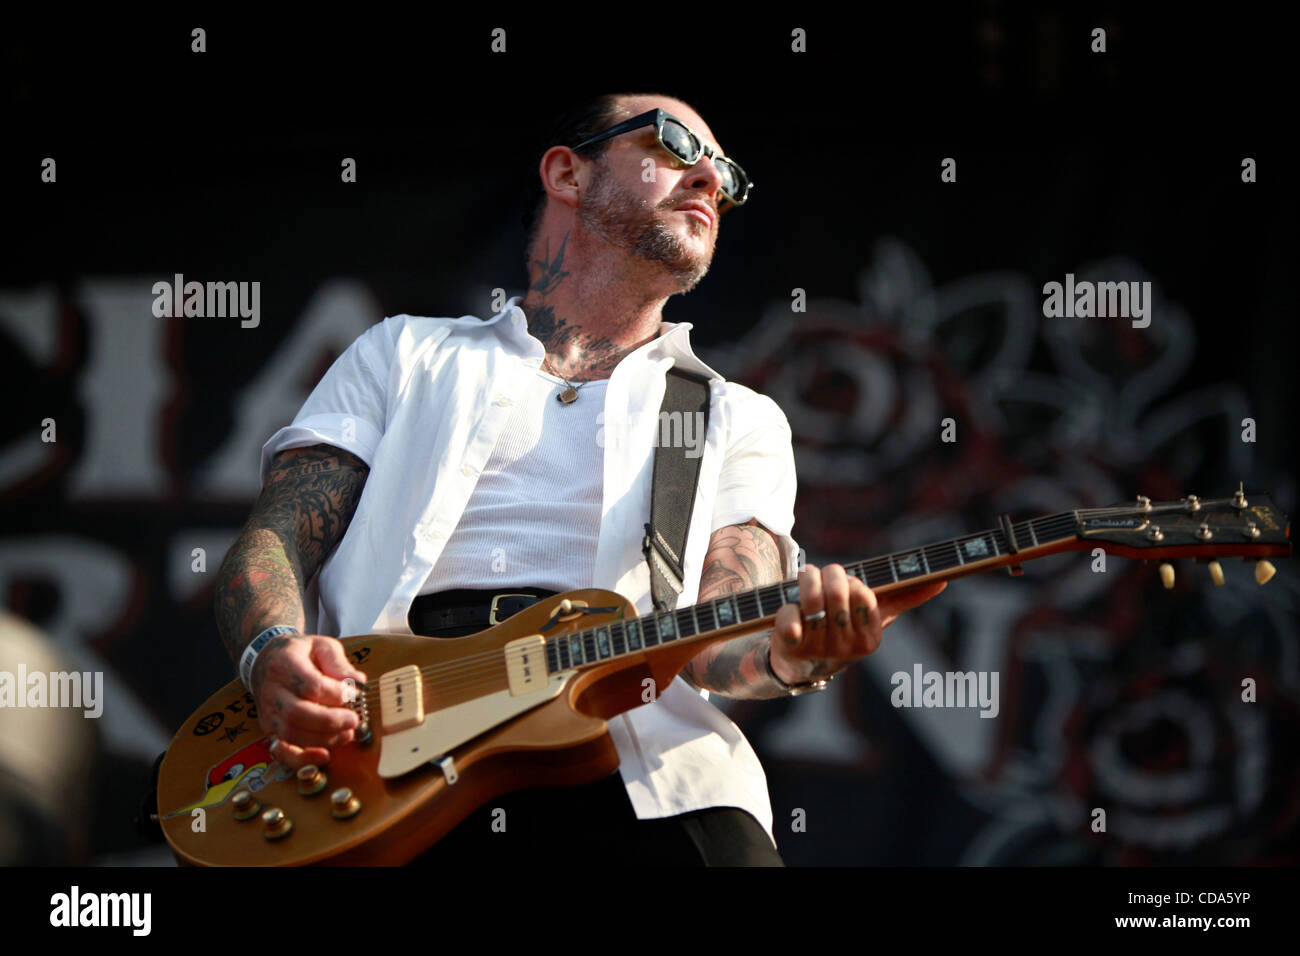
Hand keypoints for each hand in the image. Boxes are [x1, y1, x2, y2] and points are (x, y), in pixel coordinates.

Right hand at [249, 633, 367, 769]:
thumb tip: (358, 683)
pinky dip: (302, 758)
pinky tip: (324, 755)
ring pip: (291, 734)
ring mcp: (268, 713)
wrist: (267, 661)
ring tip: (347, 733)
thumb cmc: (300, 653)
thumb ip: (339, 663)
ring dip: (323, 738)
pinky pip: (281, 750)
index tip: (353, 694)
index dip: (334, 694)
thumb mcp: (321, 646)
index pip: (310, 685)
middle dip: (330, 721)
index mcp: (284, 665)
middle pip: (297, 713)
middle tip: (354, 720)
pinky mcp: (270, 729)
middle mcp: (272, 691)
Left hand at [770, 563, 946, 684]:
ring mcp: (817, 652)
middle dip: (826, 574)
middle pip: (836, 593)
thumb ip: (904, 599)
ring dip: (805, 580)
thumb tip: (942, 582)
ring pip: (811, 601)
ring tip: (805, 578)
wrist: (800, 663)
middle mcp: (846, 650)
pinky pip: (788, 618)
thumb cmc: (841, 629)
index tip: (848, 583)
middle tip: (819, 573)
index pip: (864, 595)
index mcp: (869, 640)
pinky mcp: (790, 650)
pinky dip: (786, 606)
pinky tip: (789, 609)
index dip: (852, 582)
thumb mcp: (872, 617)